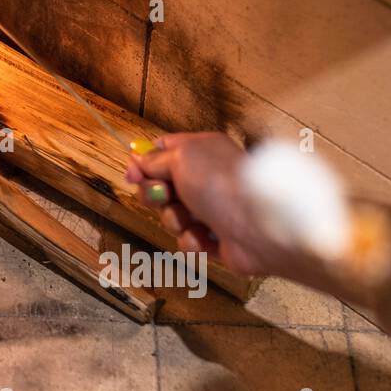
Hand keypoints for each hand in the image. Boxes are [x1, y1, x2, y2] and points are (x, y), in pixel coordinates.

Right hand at [126, 132, 300, 277]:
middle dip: (156, 195)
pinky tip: (206, 237)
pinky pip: (186, 239)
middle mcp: (205, 177)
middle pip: (161, 185)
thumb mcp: (181, 157)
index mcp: (200, 150)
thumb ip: (154, 160)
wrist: (257, 226)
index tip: (133, 175)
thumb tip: (137, 162)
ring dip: (175, 219)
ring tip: (191, 219)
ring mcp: (210, 208)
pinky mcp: (214, 237)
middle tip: (164, 196)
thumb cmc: (222, 184)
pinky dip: (192, 239)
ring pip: (171, 215)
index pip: (162, 151)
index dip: (144, 164)